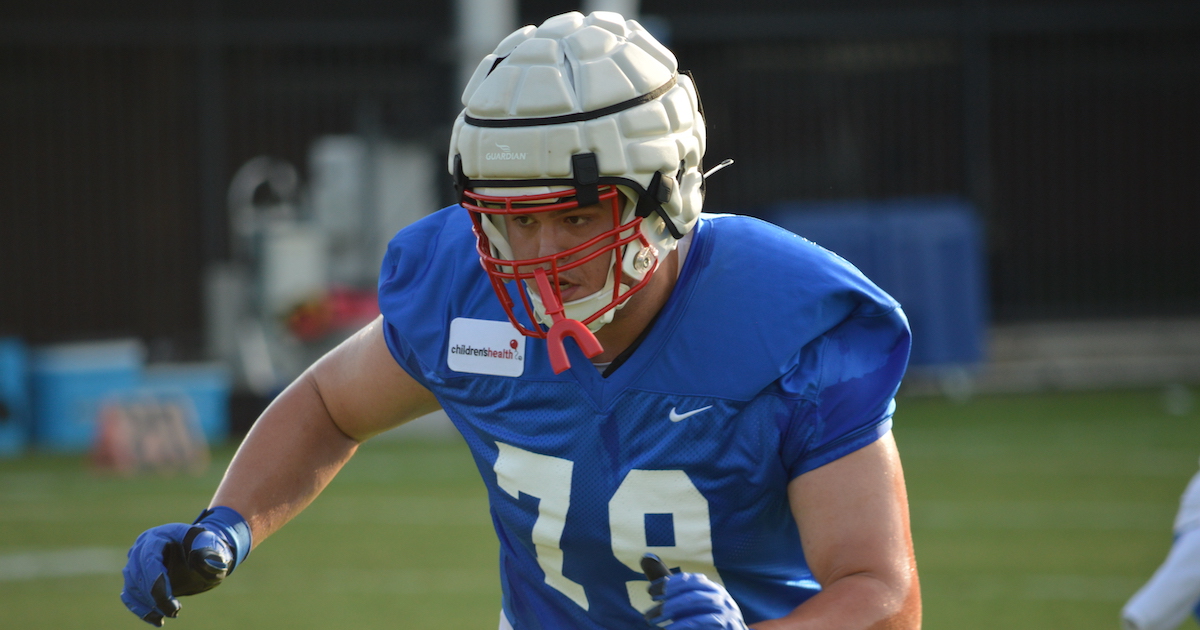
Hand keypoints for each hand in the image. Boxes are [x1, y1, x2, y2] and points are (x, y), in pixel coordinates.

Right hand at [120, 507, 249, 625]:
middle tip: (175, 611)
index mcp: (159, 535)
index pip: (150, 559)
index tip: (170, 601)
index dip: (157, 581)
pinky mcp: (136, 577)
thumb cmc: (208, 548)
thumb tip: (202, 561)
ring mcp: (136, 562)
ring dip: (149, 604)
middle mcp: (142, 546)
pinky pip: (131, 595)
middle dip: (154, 596)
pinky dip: (141, 609)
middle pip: (138, 574)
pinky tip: (157, 620)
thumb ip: (210, 553)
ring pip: (132, 586)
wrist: (203, 552)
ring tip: (174, 613)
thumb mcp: (214, 547)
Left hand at [641, 554, 748, 629]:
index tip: (650, 591)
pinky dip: (682, 625)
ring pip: (694, 601)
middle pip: (690, 589)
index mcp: (710, 587)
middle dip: (667, 598)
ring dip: (671, 610)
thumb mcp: (690, 605)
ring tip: (654, 620)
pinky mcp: (725, 625)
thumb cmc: (707, 620)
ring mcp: (724, 610)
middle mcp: (719, 595)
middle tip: (648, 611)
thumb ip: (672, 589)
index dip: (667, 583)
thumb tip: (646, 559)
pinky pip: (701, 621)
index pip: (687, 579)